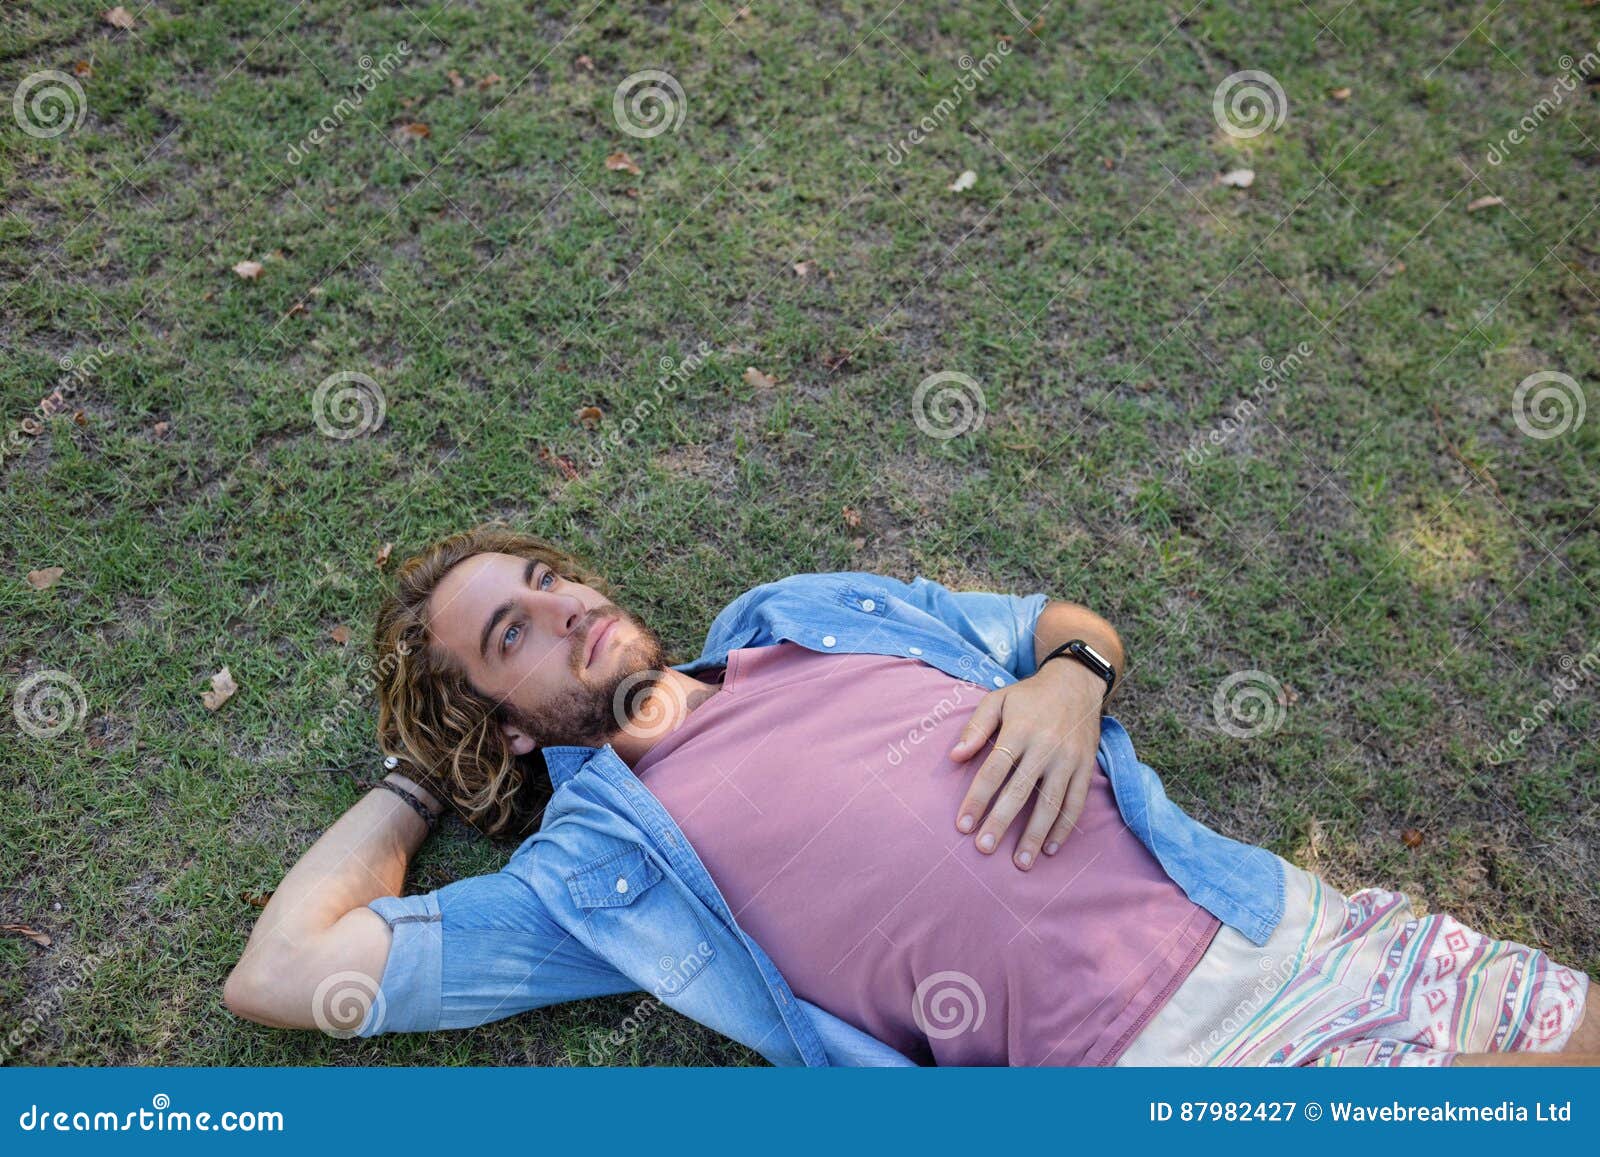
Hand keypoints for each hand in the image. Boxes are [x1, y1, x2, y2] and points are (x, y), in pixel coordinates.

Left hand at [948, 659, 1104, 869]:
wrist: (1076, 683)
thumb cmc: (1029, 696)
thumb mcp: (998, 700)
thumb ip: (976, 727)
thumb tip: (955, 756)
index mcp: (1020, 730)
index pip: (994, 770)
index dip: (977, 798)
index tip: (963, 825)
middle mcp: (1046, 746)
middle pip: (1020, 791)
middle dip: (1001, 822)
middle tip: (984, 849)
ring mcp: (1069, 759)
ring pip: (1051, 803)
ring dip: (1035, 834)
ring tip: (1020, 862)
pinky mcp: (1085, 767)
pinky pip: (1076, 802)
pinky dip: (1065, 828)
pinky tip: (1051, 849)